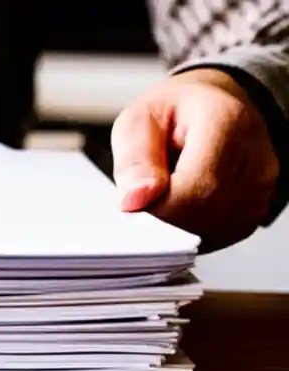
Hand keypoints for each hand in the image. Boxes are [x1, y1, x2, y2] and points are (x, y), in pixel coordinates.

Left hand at [111, 68, 279, 249]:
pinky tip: (183, 205)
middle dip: (162, 215)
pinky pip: (215, 237)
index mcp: (226, 122)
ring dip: (175, 224)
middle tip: (149, 192)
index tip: (135, 200)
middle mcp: (255, 156)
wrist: (210, 108)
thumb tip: (135, 200)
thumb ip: (134, 160)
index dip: (157, 205)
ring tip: (170, 190)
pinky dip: (190, 230)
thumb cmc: (175, 113)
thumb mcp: (138, 121)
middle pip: (201, 214)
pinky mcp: (255, 211)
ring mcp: (261, 187)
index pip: (194, 187)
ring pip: (208, 232)